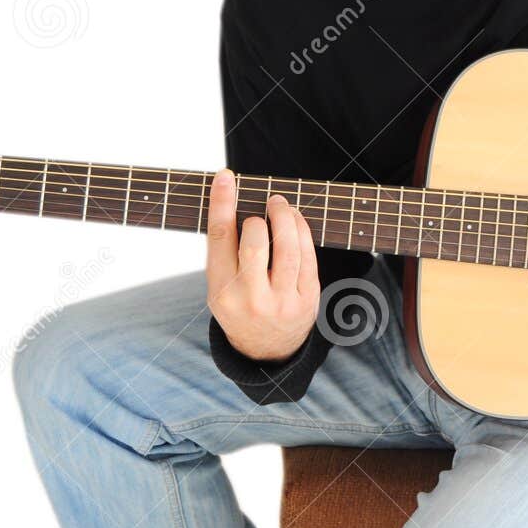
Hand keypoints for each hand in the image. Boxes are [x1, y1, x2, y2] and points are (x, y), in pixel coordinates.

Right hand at [205, 170, 320, 360]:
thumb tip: (234, 200)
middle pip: (256, 242)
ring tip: (280, 204)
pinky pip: (307, 256)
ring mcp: (282, 300)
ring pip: (288, 247)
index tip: (226, 177)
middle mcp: (250, 298)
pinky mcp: (307, 298)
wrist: (267, 350)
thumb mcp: (220, 287)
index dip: (222, 203)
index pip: (220, 239)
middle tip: (262, 208)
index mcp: (221, 291)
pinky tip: (296, 220)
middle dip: (260, 217)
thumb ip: (225, 251)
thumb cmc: (240, 306)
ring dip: (285, 216)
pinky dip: (302, 231)